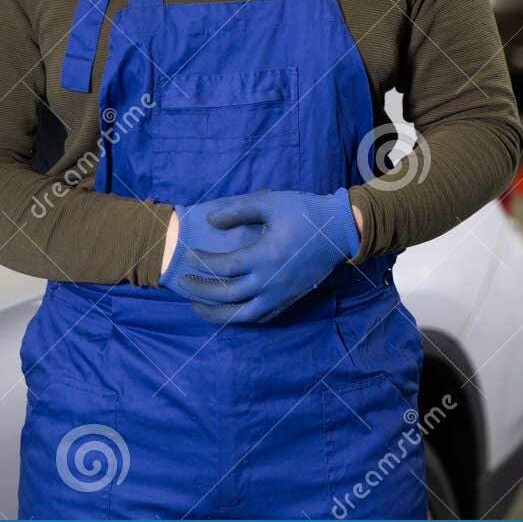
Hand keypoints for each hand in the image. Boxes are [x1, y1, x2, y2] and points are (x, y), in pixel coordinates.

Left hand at [177, 187, 360, 323]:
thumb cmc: (305, 212)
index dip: (201, 262)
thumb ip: (238, 211)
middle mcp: (271, 281)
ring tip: (197, 307)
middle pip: (227, 296)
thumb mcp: (271, 203)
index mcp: (265, 256)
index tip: (188, 255)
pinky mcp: (289, 299)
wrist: (339, 230)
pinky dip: (241, 318)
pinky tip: (228, 312)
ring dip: (216, 314)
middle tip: (183, 283)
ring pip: (243, 316)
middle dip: (200, 290)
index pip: (223, 266)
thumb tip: (209, 221)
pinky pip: (261, 317)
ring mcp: (281, 294)